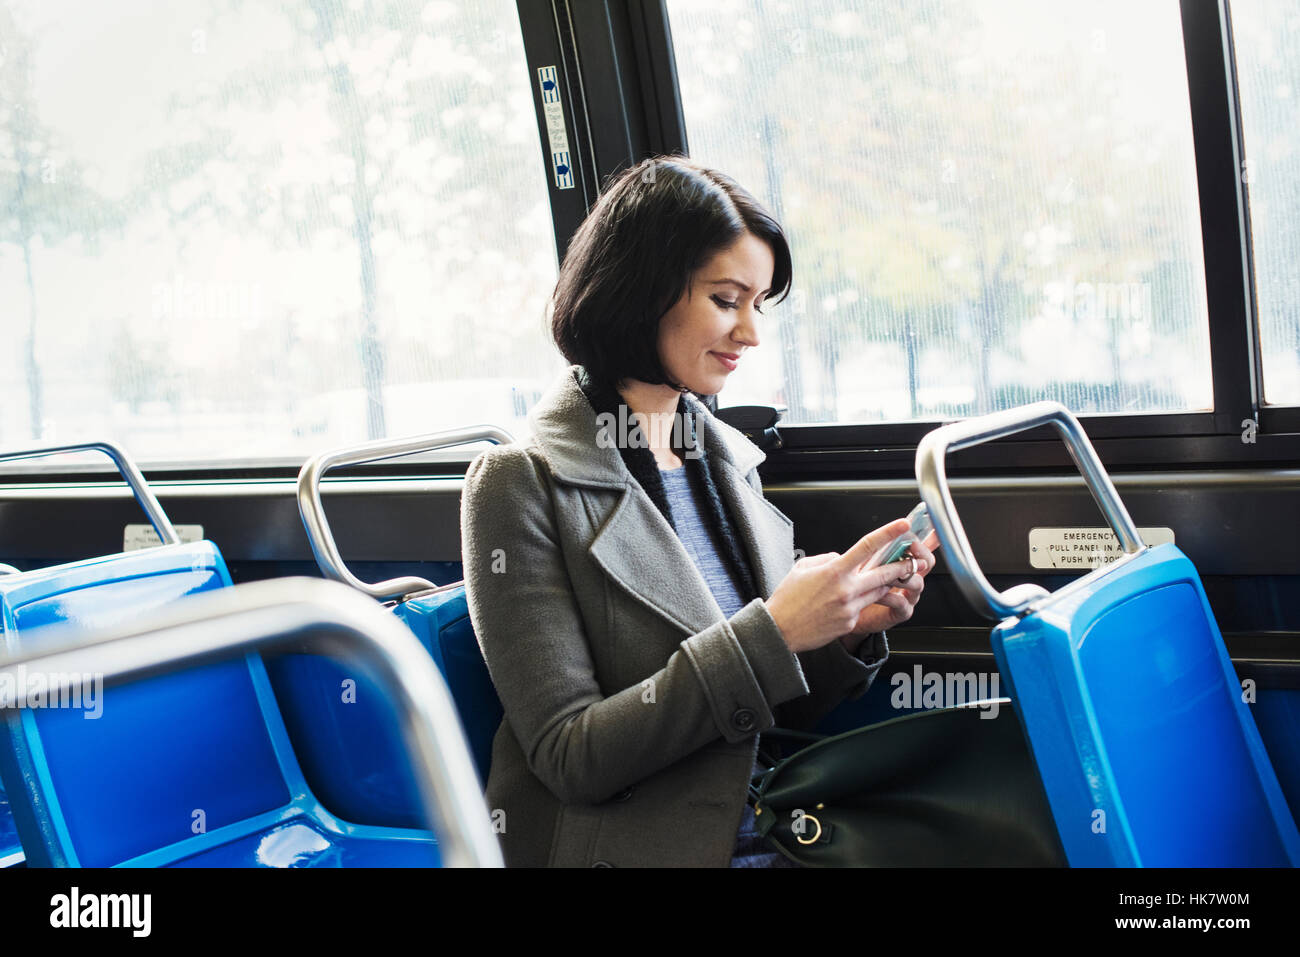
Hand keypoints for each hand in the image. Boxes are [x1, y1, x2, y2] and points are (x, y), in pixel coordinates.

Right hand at [765, 520, 935, 653]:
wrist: (780, 629)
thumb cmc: (788, 598)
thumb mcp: (803, 568)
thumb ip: (828, 559)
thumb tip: (843, 558)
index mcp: (834, 570)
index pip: (867, 546)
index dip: (888, 533)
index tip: (902, 525)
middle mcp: (846, 589)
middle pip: (885, 574)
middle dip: (903, 566)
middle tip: (914, 560)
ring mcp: (850, 607)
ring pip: (879, 592)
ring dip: (887, 584)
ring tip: (893, 578)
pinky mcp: (850, 623)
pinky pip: (863, 608)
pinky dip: (862, 602)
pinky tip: (849, 602)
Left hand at [842, 527, 938, 648]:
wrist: (848, 614)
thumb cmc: (856, 588)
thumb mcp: (865, 564)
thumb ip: (874, 552)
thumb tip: (877, 536)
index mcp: (903, 564)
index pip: (921, 548)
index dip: (926, 538)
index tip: (920, 529)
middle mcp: (910, 578)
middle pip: (927, 563)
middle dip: (920, 553)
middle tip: (910, 546)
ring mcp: (908, 596)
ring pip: (917, 582)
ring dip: (902, 575)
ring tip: (886, 572)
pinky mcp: (901, 612)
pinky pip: (902, 603)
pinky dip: (890, 596)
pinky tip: (878, 593)